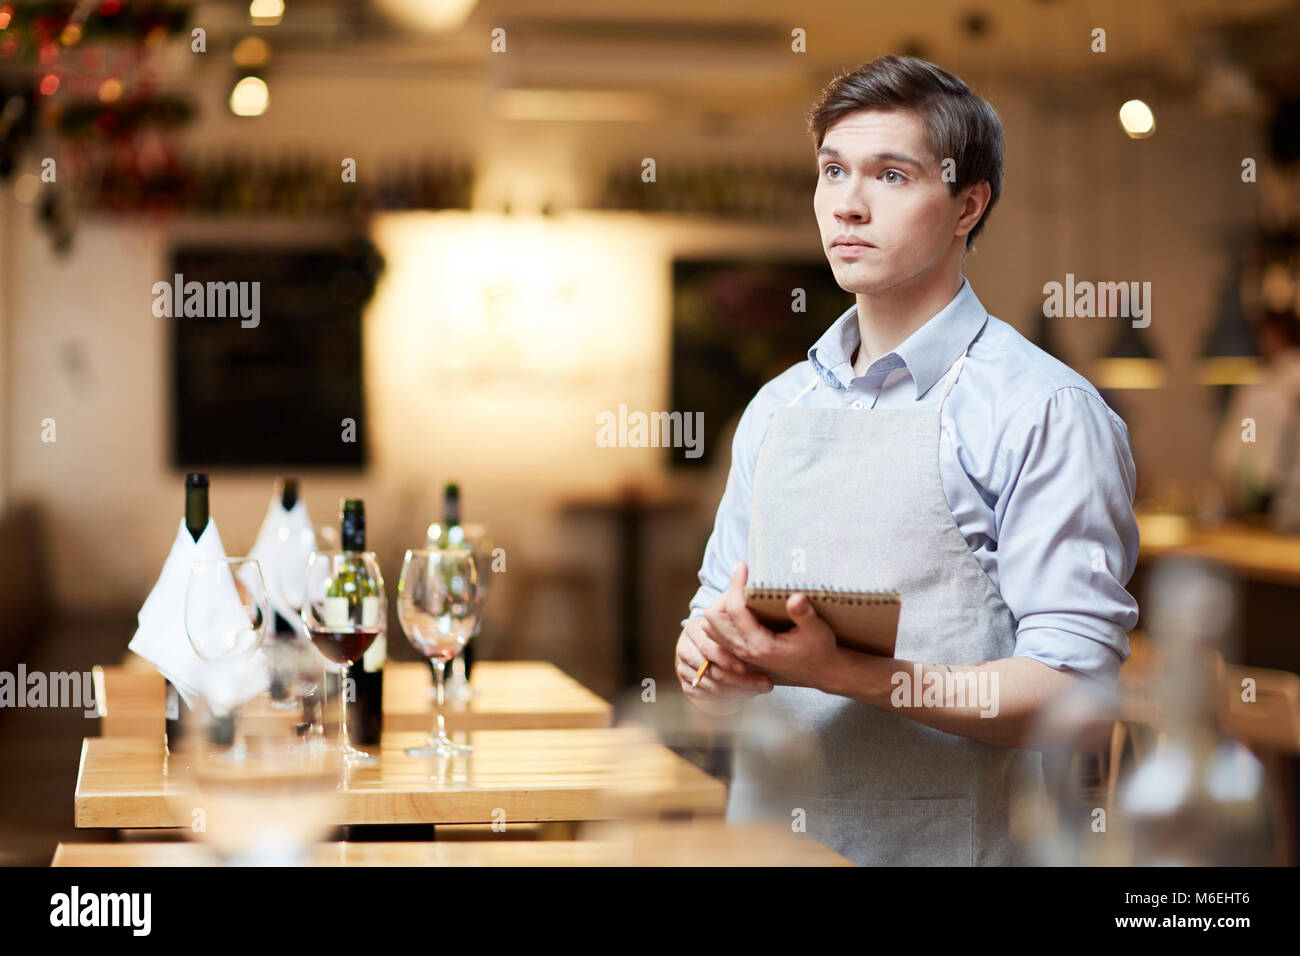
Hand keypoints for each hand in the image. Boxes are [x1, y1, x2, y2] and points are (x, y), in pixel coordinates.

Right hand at [676, 615, 772, 714]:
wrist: (705, 645)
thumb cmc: (723, 634)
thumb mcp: (729, 627)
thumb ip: (738, 635)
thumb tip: (762, 649)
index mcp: (693, 629)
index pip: (709, 648)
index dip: (728, 659)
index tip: (748, 667)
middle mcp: (685, 649)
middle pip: (712, 670)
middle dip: (741, 680)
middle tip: (765, 683)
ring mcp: (684, 669)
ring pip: (713, 686)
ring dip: (740, 691)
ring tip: (761, 688)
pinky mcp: (687, 685)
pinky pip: (708, 697)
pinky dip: (730, 698)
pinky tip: (747, 693)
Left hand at [703, 561, 839, 691]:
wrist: (820, 671)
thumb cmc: (819, 649)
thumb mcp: (817, 630)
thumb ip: (804, 615)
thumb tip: (795, 598)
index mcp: (760, 645)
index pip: (735, 610)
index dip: (736, 584)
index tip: (742, 565)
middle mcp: (744, 650)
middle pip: (714, 617)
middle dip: (725, 595)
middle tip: (745, 582)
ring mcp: (739, 652)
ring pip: (711, 625)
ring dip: (721, 605)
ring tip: (743, 593)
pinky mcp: (740, 651)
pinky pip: (716, 632)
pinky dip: (721, 616)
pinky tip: (741, 605)